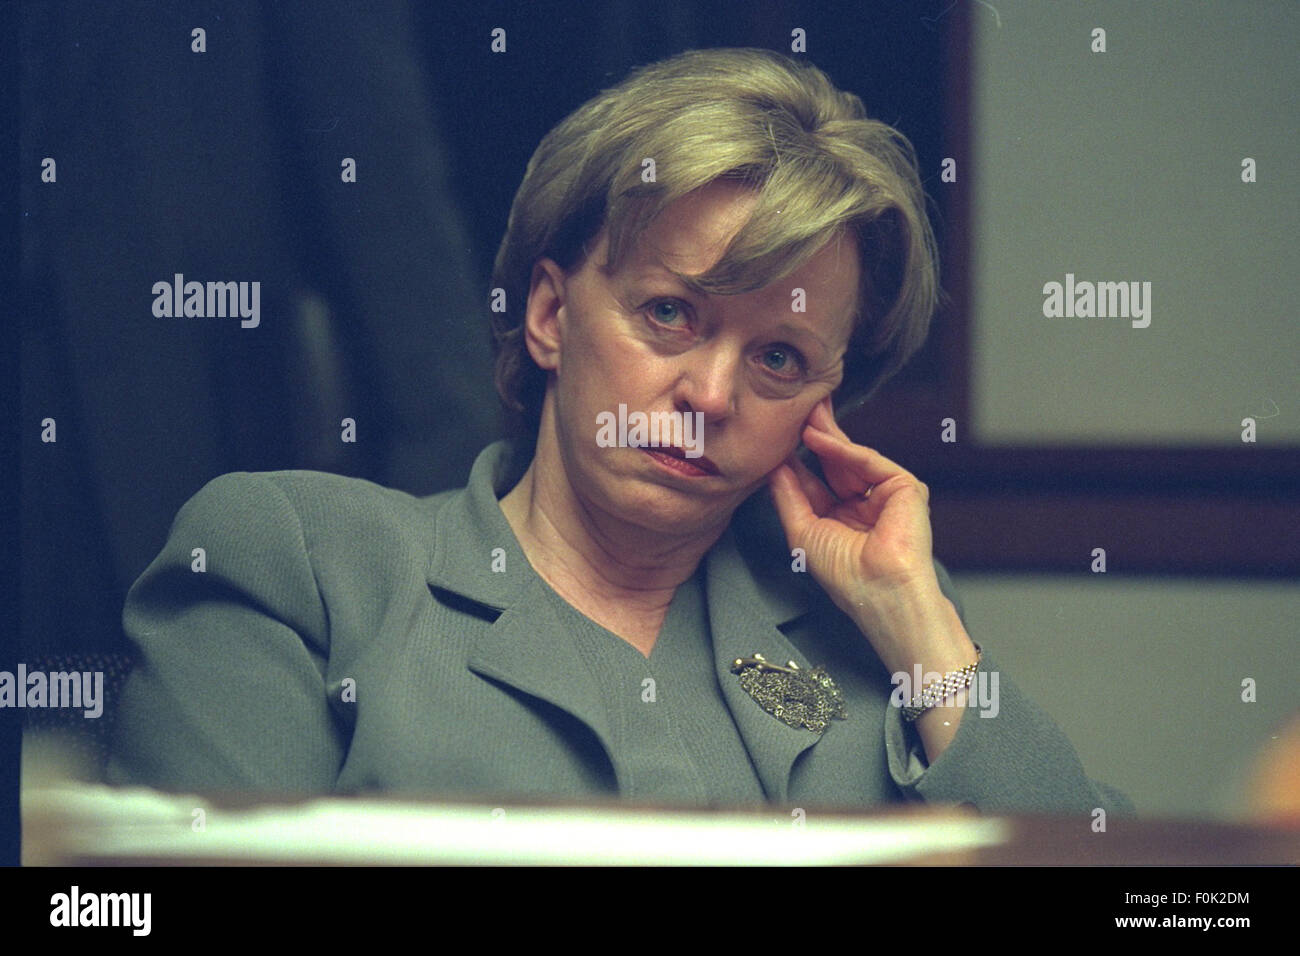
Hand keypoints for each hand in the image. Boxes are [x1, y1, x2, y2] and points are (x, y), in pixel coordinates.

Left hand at [767, 396, 967, 674]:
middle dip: (813, 435)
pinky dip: (843, 449)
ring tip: (802, 415)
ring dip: (825, 434)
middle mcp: (863, 504)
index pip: (814, 479)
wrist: (882, 594)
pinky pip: (869, 462)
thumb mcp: (802, 530)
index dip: (795, 456)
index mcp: (840, 518)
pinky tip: (819, 438)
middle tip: (794, 407)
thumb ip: (788, 494)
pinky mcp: (906, 488)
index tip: (776, 432)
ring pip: (850, 457)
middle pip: (833, 462)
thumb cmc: (846, 576)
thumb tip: (774, 463)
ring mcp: (886, 495)